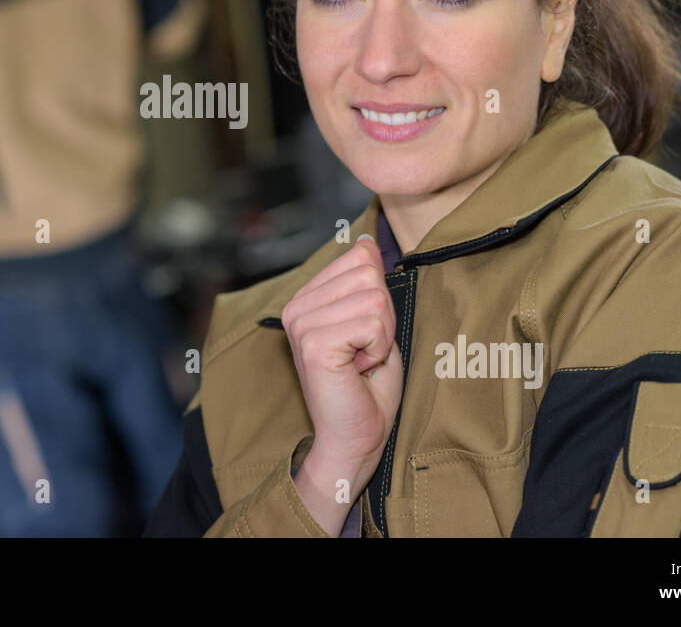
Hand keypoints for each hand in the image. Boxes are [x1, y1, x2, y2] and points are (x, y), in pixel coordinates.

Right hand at [281, 236, 403, 533]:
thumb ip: (367, 284)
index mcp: (306, 298)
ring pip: (374, 298)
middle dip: (384, 314)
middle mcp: (296, 307)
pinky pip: (373, 322)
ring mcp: (301, 324)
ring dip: (383, 334)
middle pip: (368, 273)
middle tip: (367, 350)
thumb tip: (367, 243)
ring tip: (363, 360)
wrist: (356, 437)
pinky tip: (358, 368)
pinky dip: (379, 347)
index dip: (379, 296)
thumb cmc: (367, 386)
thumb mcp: (373, 322)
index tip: (366, 334)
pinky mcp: (313, 343)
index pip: (359, 258)